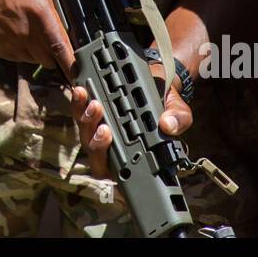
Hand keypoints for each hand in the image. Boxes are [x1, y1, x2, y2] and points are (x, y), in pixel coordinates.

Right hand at [0, 0, 74, 72]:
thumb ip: (51, 7)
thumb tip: (61, 24)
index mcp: (39, 14)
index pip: (61, 47)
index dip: (71, 63)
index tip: (77, 72)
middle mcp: (26, 33)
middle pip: (48, 59)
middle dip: (53, 55)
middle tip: (50, 43)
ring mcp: (10, 43)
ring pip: (32, 59)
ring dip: (36, 52)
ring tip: (27, 30)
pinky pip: (16, 57)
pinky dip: (20, 50)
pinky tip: (14, 32)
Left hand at [70, 64, 192, 179]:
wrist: (154, 81)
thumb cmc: (164, 104)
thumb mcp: (177, 109)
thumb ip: (178, 118)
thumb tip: (168, 126)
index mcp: (136, 158)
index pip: (122, 175)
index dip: (116, 173)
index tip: (119, 163)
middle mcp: (114, 149)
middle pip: (97, 157)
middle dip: (98, 145)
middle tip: (105, 129)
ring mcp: (99, 132)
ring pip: (86, 135)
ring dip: (87, 121)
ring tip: (95, 105)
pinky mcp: (89, 114)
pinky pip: (79, 113)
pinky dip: (78, 103)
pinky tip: (81, 92)